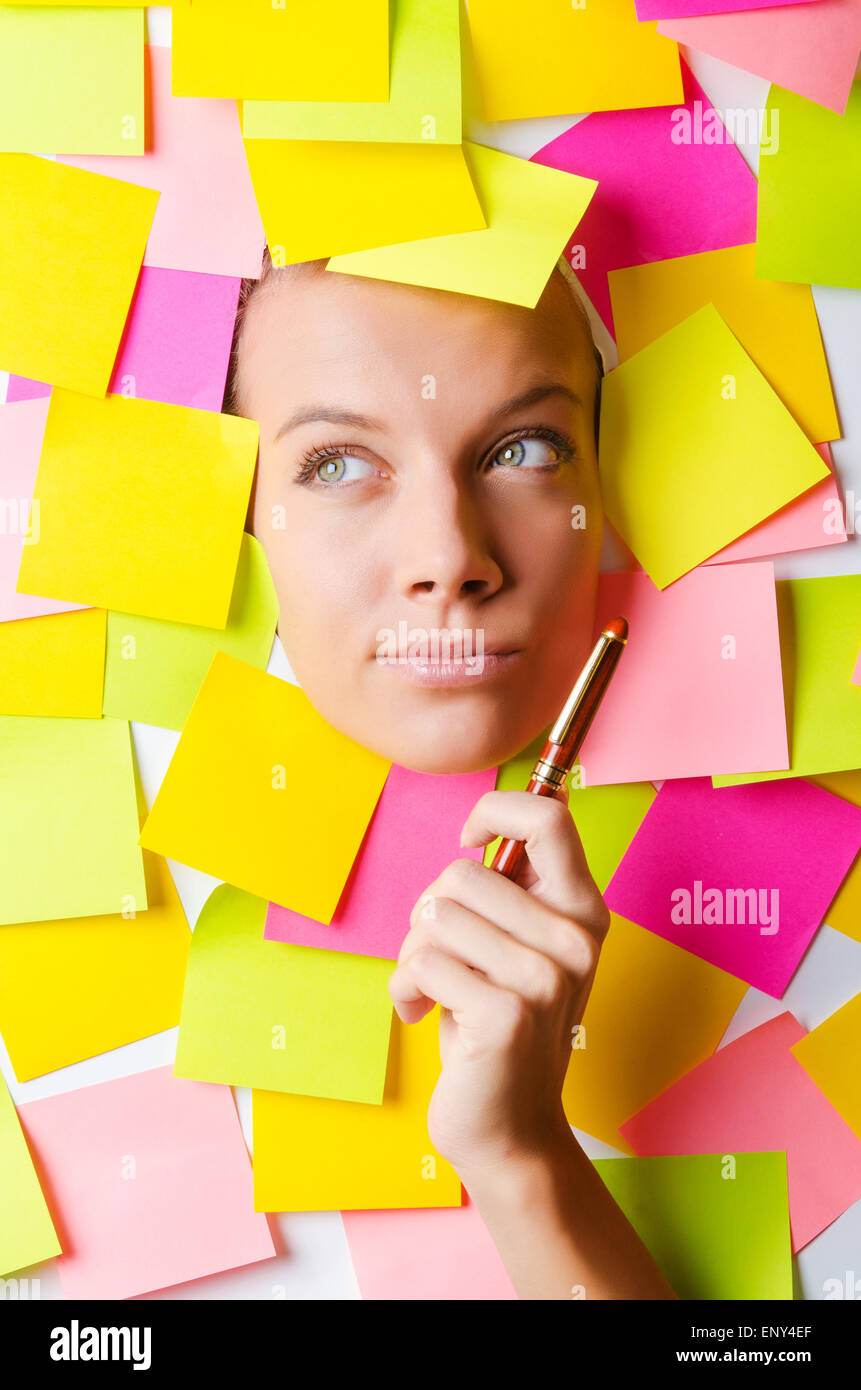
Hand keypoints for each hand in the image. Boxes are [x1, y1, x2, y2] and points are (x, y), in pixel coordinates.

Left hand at [388, 786, 610, 1179]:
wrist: (510, 1130)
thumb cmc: (496, 1025)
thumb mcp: (516, 949)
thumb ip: (510, 893)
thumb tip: (483, 827)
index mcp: (582, 910)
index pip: (548, 815)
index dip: (493, 812)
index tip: (469, 844)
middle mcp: (574, 938)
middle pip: (460, 873)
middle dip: (427, 914)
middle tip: (438, 960)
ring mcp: (546, 976)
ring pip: (435, 917)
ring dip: (412, 957)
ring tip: (433, 991)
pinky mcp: (508, 1013)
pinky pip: (423, 964)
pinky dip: (406, 990)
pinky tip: (424, 1016)